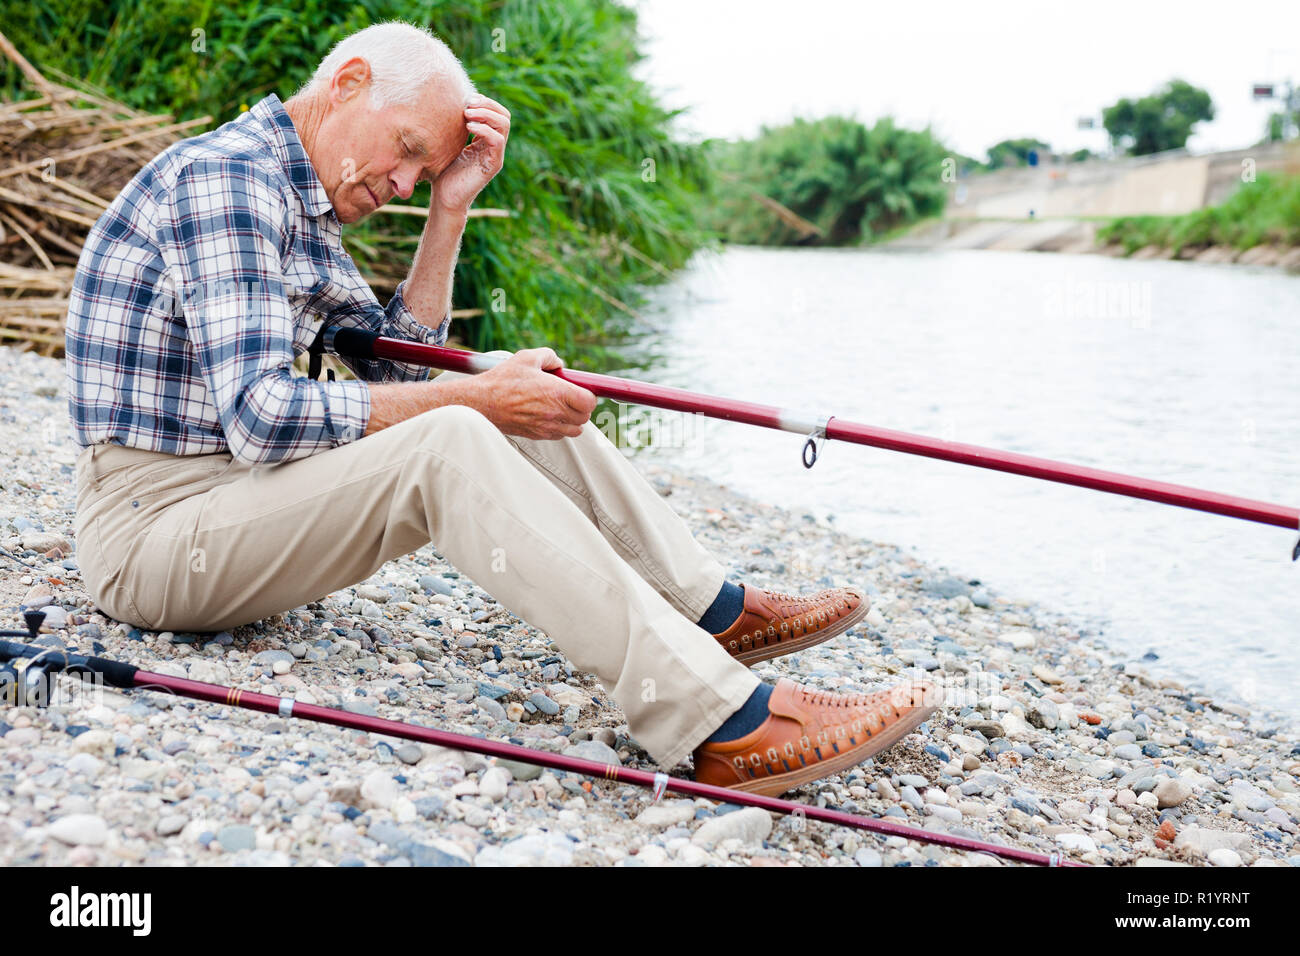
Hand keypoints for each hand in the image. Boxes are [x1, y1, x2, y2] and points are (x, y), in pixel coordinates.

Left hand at [432, 95, 510, 214]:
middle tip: (468, 104)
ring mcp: (495, 155)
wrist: (445, 196)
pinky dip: (485, 130)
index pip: (498, 113)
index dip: (486, 102)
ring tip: (467, 114)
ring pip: (504, 125)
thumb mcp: (449, 142)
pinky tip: (468, 127)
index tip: (467, 99)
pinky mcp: (493, 165)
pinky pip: (497, 141)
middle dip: (488, 105)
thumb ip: (454, 125)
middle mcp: (494, 146)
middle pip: (505, 116)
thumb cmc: (443, 170)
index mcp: (486, 139)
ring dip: (486, 114)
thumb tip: (448, 101)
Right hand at [474, 348, 596, 439]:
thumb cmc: (502, 380)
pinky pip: (558, 436)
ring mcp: (546, 427)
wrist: (481, 402)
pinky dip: (559, 428)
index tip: (580, 389)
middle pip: (584, 417)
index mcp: (557, 393)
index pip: (589, 402)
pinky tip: (547, 415)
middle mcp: (555, 413)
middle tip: (569, 397)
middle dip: (581, 407)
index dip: (588, 395)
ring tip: (559, 407)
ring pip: (574, 430)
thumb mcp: (527, 357)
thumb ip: (549, 356)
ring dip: (572, 420)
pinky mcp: (537, 435)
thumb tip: (559, 364)